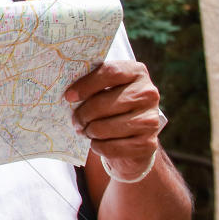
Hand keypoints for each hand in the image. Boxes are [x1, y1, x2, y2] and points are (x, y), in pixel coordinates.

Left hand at [64, 60, 166, 179]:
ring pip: (107, 127)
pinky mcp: (148, 144)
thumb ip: (91, 84)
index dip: (87, 85)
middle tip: (75, 121)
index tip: (69, 97)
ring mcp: (151, 120)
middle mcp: (148, 94)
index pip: (111, 72)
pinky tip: (97, 143)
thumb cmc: (111, 106)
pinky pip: (113, 147)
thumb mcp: (104, 89)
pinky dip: (99, 147)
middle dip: (83, 114)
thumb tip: (67, 93)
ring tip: (86, 130)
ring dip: (90, 131)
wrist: (133, 136)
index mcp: (136, 72)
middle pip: (105, 103)